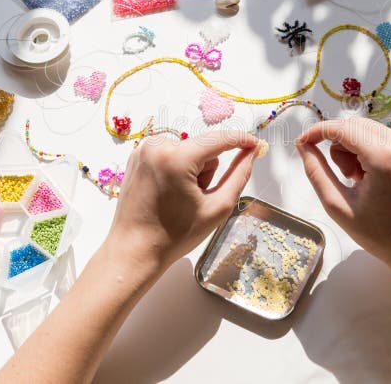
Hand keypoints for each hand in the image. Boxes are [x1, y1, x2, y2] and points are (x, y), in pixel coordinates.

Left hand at [107, 130, 259, 276]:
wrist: (134, 251)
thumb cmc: (173, 236)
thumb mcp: (217, 207)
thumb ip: (239, 176)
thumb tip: (251, 153)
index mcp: (175, 159)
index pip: (218, 139)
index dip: (241, 140)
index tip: (256, 144)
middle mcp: (156, 147)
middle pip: (202, 148)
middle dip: (207, 171)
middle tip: (196, 199)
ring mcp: (143, 150)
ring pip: (187, 151)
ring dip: (192, 171)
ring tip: (180, 198)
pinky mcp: (137, 157)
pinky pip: (171, 154)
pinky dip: (177, 169)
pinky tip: (169, 193)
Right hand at [295, 118, 390, 270]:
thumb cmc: (381, 235)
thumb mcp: (338, 206)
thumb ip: (316, 171)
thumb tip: (302, 146)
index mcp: (384, 157)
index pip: (342, 128)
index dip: (317, 131)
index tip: (302, 143)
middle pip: (353, 125)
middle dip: (338, 146)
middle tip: (343, 178)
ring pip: (365, 130)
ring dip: (352, 150)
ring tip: (358, 182)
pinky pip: (379, 138)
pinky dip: (366, 151)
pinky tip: (370, 178)